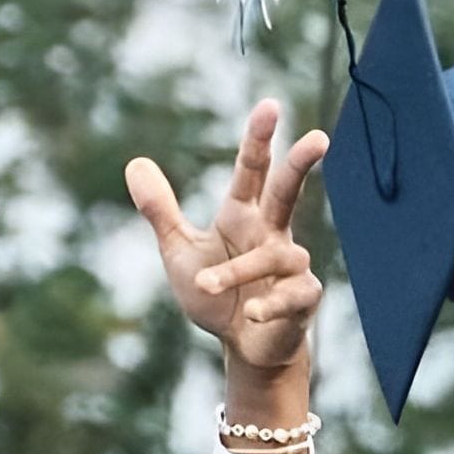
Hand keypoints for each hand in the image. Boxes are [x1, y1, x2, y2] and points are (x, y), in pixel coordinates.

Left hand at [124, 99, 326, 374]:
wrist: (242, 347)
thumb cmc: (215, 296)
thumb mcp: (179, 251)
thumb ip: (161, 210)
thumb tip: (134, 162)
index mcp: (243, 216)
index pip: (253, 170)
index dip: (260, 139)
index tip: (270, 106)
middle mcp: (272, 233)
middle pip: (289, 191)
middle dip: (300, 165)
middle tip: (319, 138)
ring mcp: (292, 266)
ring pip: (274, 254)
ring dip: (238, 270)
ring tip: (205, 285)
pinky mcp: (302, 299)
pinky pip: (292, 295)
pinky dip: (270, 303)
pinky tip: (251, 313)